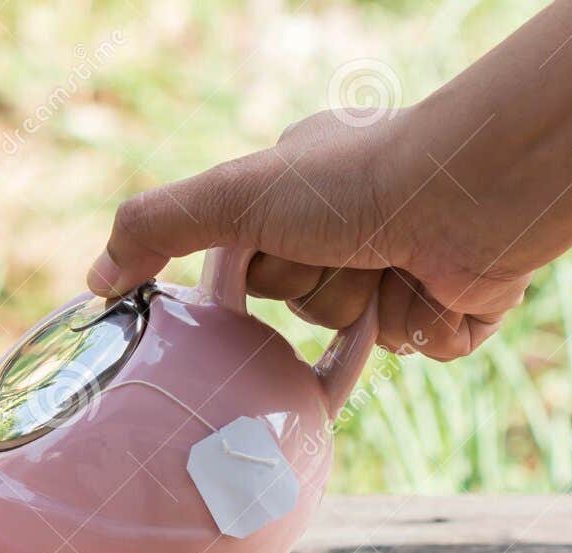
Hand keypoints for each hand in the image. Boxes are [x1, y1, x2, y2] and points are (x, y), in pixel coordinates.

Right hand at [87, 108, 529, 360]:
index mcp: (303, 195)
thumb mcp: (236, 195)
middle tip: (348, 249)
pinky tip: (434, 290)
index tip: (271, 259)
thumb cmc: (358, 182)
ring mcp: (399, 269)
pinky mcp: (446, 307)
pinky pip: (414, 352)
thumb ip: (156, 228)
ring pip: (351, 334)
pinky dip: (421, 327)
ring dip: (367, 308)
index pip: (248, 269)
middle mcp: (351, 228)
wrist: (475, 193)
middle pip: (297, 309)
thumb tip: (95, 282)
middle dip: (317, 291)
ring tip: (397, 264)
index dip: (255, 276)